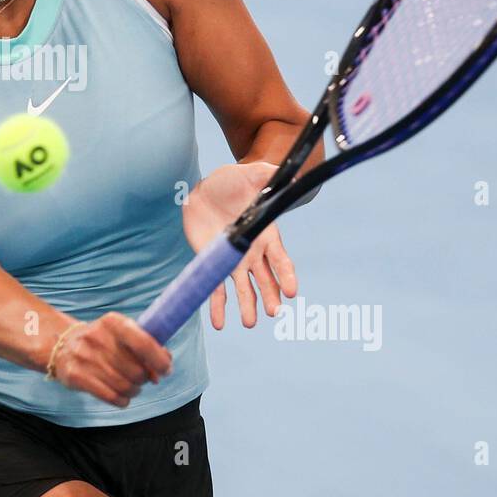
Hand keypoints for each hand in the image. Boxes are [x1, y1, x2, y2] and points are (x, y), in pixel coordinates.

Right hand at [48, 313, 172, 406]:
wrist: (62, 346)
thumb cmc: (102, 341)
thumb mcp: (121, 334)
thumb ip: (145, 347)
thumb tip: (163, 370)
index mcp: (112, 322)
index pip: (143, 343)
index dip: (159, 360)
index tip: (166, 370)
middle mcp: (97, 337)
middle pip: (136, 370)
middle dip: (144, 378)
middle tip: (141, 378)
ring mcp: (84, 357)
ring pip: (125, 386)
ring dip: (134, 390)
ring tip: (131, 386)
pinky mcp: (76, 376)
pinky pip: (111, 397)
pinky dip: (122, 400)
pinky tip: (121, 396)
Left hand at [182, 161, 297, 327]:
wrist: (205, 190)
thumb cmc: (231, 182)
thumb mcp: (250, 175)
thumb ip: (268, 175)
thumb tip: (292, 172)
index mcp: (266, 236)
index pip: (280, 259)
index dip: (286, 275)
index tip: (292, 291)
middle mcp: (252, 253)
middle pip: (265, 279)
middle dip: (270, 296)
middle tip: (275, 312)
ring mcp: (233, 261)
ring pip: (244, 289)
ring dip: (248, 306)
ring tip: (249, 323)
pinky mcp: (213, 264)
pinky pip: (217, 289)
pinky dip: (218, 306)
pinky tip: (220, 324)